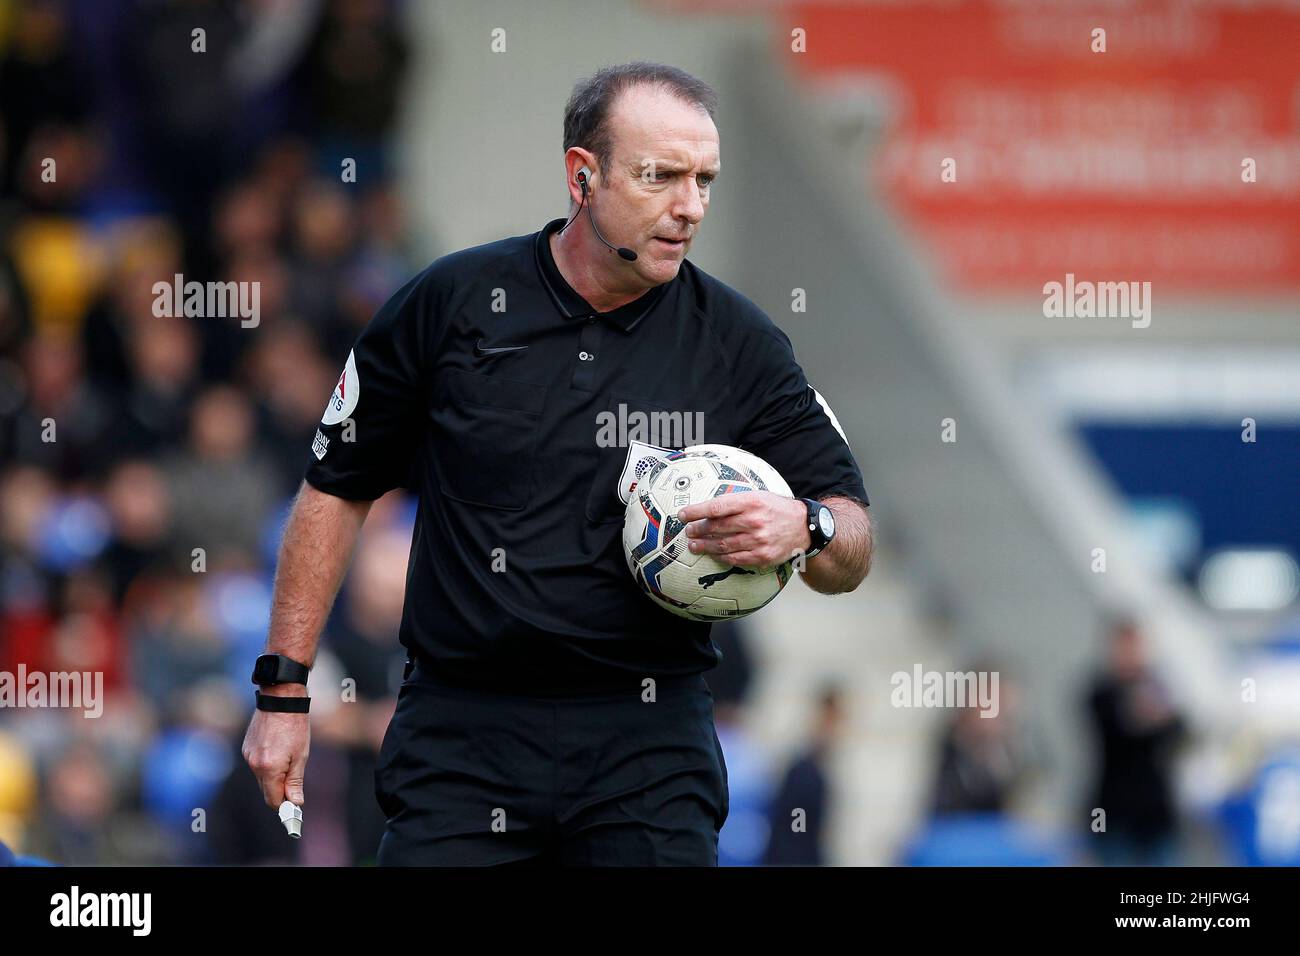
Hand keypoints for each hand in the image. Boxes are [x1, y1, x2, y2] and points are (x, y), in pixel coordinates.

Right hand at [242, 685, 309, 808]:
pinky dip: (267, 764)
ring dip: (274, 775)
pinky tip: (278, 750)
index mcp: (268, 768)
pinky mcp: (246, 748)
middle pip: (266, 790)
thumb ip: (295, 782)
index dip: (285, 805)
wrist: (281, 700)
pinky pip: (256, 764)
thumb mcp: (301, 755)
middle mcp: (254, 764)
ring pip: (261, 777)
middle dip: (280, 790)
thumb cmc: (295, 726)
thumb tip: (296, 803)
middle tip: (295, 781)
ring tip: (288, 757)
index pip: (273, 799)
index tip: (295, 804)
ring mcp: (248, 755)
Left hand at [678, 491, 809, 567]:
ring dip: (705, 546)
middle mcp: (754, 521)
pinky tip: (713, 554)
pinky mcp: (762, 556)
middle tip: (688, 531)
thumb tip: (708, 508)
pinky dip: (721, 557)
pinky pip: (735, 559)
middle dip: (698, 530)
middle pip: (717, 527)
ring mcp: (758, 540)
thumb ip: (735, 502)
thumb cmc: (776, 509)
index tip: (683, 515)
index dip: (696, 512)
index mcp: (751, 502)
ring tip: (694, 545)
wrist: (804, 527)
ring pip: (723, 545)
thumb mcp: (758, 496)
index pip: (716, 507)